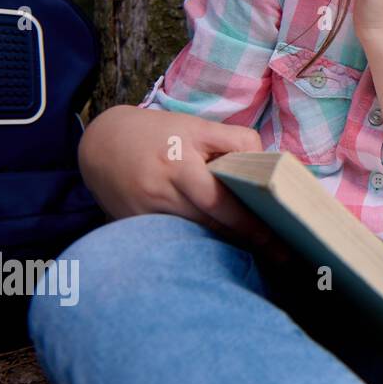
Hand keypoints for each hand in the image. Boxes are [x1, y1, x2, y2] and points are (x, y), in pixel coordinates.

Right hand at [79, 105, 293, 264]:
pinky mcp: (133, 226)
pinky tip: (220, 254)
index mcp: (179, 164)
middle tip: (281, 255)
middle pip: (209, 224)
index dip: (249, 222)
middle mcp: (160, 191)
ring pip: (192, 236)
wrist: (101, 143)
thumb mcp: (197, 126)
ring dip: (225, 247)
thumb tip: (270, 164)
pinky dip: (196, 246)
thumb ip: (236, 140)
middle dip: (246, 241)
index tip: (276, 237)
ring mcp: (144, 213)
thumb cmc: (159, 133)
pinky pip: (171, 240)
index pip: (220, 201)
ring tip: (260, 257)